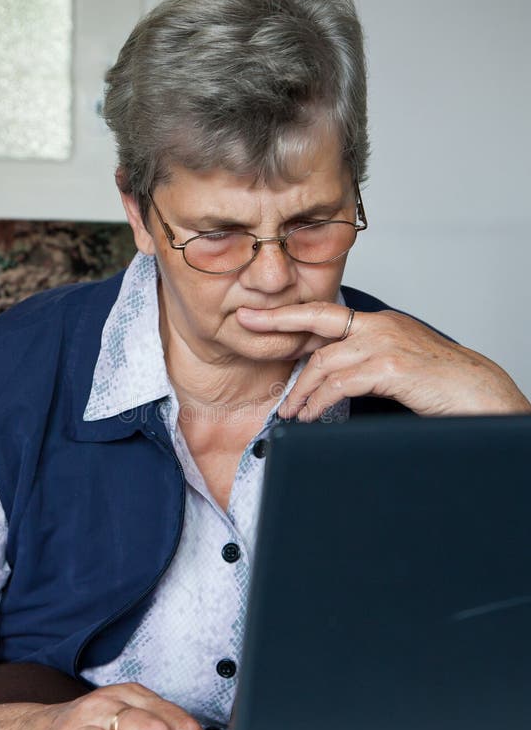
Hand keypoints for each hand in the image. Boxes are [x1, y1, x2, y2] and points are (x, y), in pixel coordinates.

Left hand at [236, 302, 530, 417]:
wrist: (483, 395)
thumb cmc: (444, 386)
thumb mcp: (401, 367)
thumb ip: (367, 366)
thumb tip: (333, 383)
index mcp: (382, 323)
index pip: (327, 313)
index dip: (289, 313)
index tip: (256, 314)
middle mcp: (382, 327)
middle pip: (318, 325)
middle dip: (278, 325)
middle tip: (246, 329)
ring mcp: (387, 345)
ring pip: (325, 361)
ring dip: (301, 388)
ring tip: (290, 411)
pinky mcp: (392, 369)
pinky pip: (340, 383)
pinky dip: (319, 400)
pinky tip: (310, 415)